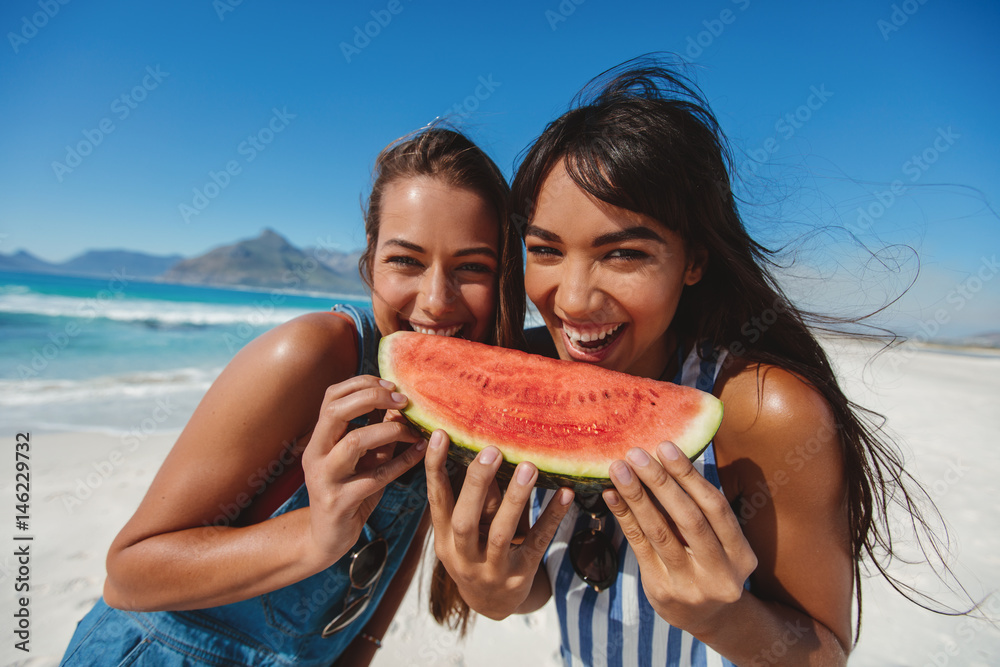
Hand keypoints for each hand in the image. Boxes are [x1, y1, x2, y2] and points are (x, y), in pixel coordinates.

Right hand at [301, 375, 426, 566]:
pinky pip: (375, 477)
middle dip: (372, 398)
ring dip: (389, 430)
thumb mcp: (362, 459)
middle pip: (336, 411)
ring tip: (412, 431)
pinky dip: (402, 463)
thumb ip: (379, 433)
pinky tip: (421, 454)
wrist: (327, 538)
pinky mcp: (339, 502)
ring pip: (354, 442)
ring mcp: (325, 479)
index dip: (361, 384)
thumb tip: (403, 405)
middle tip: (403, 401)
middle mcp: (316, 455)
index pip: (331, 397)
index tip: (391, 385)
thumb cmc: (348, 492)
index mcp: (319, 439)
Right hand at [424, 430, 573, 619]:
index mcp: (444, 538)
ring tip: (529, 467)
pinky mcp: (520, 575)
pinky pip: (537, 543)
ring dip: (515, 499)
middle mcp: (463, 555)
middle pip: (465, 519)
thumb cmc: (477, 552)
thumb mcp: (466, 531)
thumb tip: (483, 446)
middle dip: (477, 484)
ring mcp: (491, 569)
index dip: (434, 468)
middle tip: (492, 451)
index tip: (439, 435)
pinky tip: (565, 494)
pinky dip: (551, 517)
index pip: (436, 499)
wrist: (491, 604)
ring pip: (501, 533)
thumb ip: (474, 498)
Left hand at [605, 441, 757, 636]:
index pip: (715, 507)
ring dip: (636, 496)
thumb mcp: (722, 542)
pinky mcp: (661, 591)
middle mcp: (720, 573)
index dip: (689, 476)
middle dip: (660, 482)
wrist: (709, 619)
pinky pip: (639, 547)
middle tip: (636, 453)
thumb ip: (702, 509)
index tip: (665, 447)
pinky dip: (625, 518)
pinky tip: (612, 495)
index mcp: (742, 555)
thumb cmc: (712, 564)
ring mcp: (690, 586)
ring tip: (618, 468)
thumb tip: (668, 456)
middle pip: (688, 519)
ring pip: (659, 532)